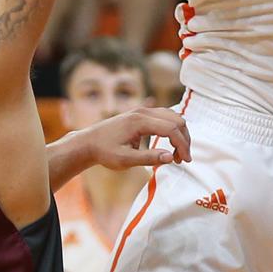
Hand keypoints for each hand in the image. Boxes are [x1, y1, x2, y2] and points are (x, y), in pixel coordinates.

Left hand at [74, 107, 192, 170]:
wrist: (88, 142)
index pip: (171, 129)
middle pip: (176, 120)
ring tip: (175, 154)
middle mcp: (143, 111)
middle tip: (181, 159)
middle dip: (184, 140)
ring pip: (172, 116)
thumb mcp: (125, 160)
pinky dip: (172, 128)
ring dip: (179, 134)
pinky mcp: (142, 114)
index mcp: (140, 121)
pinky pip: (165, 116)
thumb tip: (170, 157)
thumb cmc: (104, 152)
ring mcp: (143, 110)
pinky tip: (170, 144)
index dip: (182, 145)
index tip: (184, 161)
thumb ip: (148, 158)